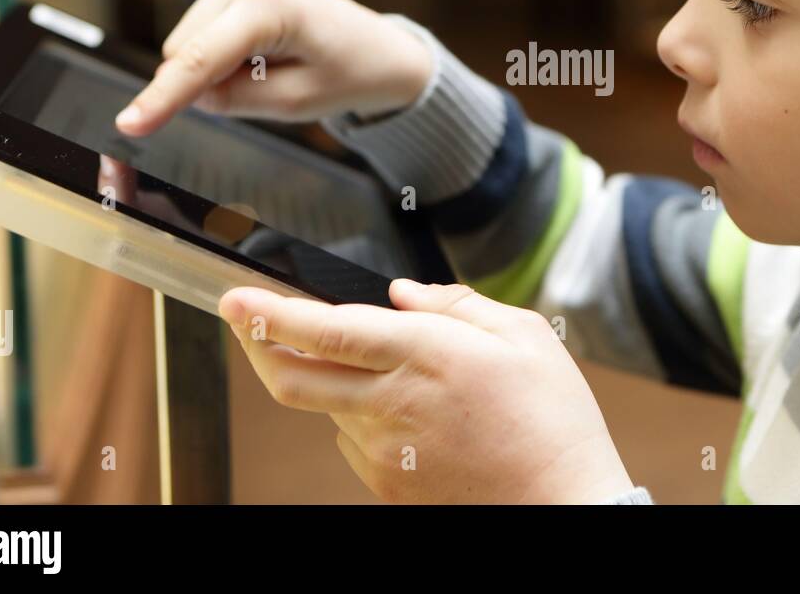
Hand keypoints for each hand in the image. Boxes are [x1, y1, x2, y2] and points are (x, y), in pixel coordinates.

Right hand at [114, 0, 432, 135]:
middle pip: (185, 53)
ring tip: (276, 64)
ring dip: (221, 69)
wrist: (380, 50)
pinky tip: (267, 52)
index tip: (129, 125)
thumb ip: (233, 100)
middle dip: (213, 83)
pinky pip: (200, 36)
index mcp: (270, 5)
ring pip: (187, 46)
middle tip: (275, 83)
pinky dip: (225, 56)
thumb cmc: (350, 73)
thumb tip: (184, 91)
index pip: (201, 59)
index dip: (163, 97)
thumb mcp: (295, 103)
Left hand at [219, 280, 635, 503]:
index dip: (270, 312)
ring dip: (328, 376)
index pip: (324, 330)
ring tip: (383, 368)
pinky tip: (407, 410)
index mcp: (425, 355)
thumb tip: (403, 293)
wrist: (562, 505)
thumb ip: (457, 304)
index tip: (238, 296)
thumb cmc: (552, 422)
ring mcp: (383, 449)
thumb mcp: (524, 336)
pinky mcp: (387, 481)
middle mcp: (392, 403)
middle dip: (256, 342)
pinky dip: (358, 412)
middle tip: (246, 318)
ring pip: (325, 403)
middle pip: (292, 377)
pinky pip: (351, 436)